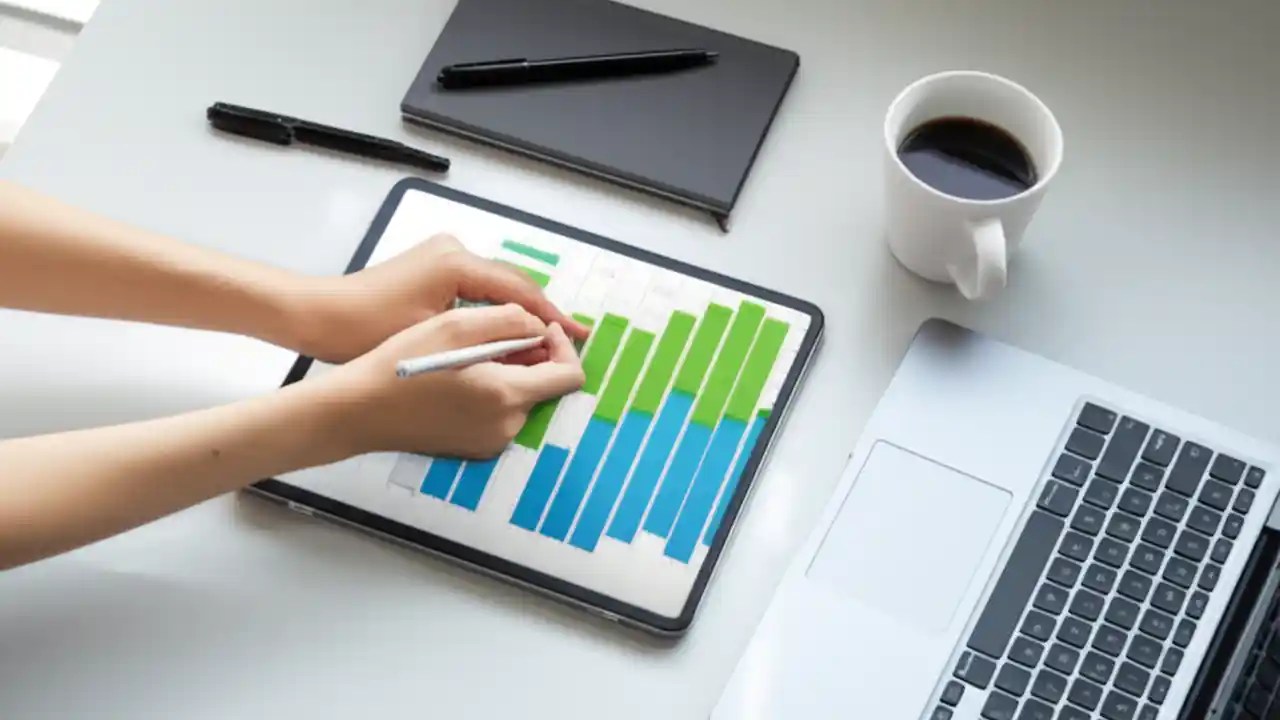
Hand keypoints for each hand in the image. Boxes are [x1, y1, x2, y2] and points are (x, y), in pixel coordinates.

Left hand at [290, 234, 589, 362]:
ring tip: (546, 339)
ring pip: (497, 285)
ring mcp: (443, 255)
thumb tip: (531, 340)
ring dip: (520, 311)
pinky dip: (497, 308)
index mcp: (456, 263)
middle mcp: (453, 250)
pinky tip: (510, 330)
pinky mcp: (434, 266)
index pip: (519, 290)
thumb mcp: (434, 337)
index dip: (551, 316)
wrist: (321, 315)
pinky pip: (479, 286)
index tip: (577, 335)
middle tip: (571, 340)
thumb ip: (487, 334)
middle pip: (512, 283)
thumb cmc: (365, 329)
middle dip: (541, 313)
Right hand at [317, 304, 584, 457]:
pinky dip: (495, 392)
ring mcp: (491, 441)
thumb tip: (541, 327)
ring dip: (512, 372)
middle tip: (500, 334)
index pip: (570, 376)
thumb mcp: (454, 326)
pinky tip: (463, 376)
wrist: (358, 412)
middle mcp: (506, 426)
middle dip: (533, 356)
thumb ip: (508, 321)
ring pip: (523, 398)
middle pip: (545, 386)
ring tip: (474, 353)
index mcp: (506, 397)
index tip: (540, 328)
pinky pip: (501, 414)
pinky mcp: (475, 448)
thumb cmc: (400, 365)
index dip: (563, 346)